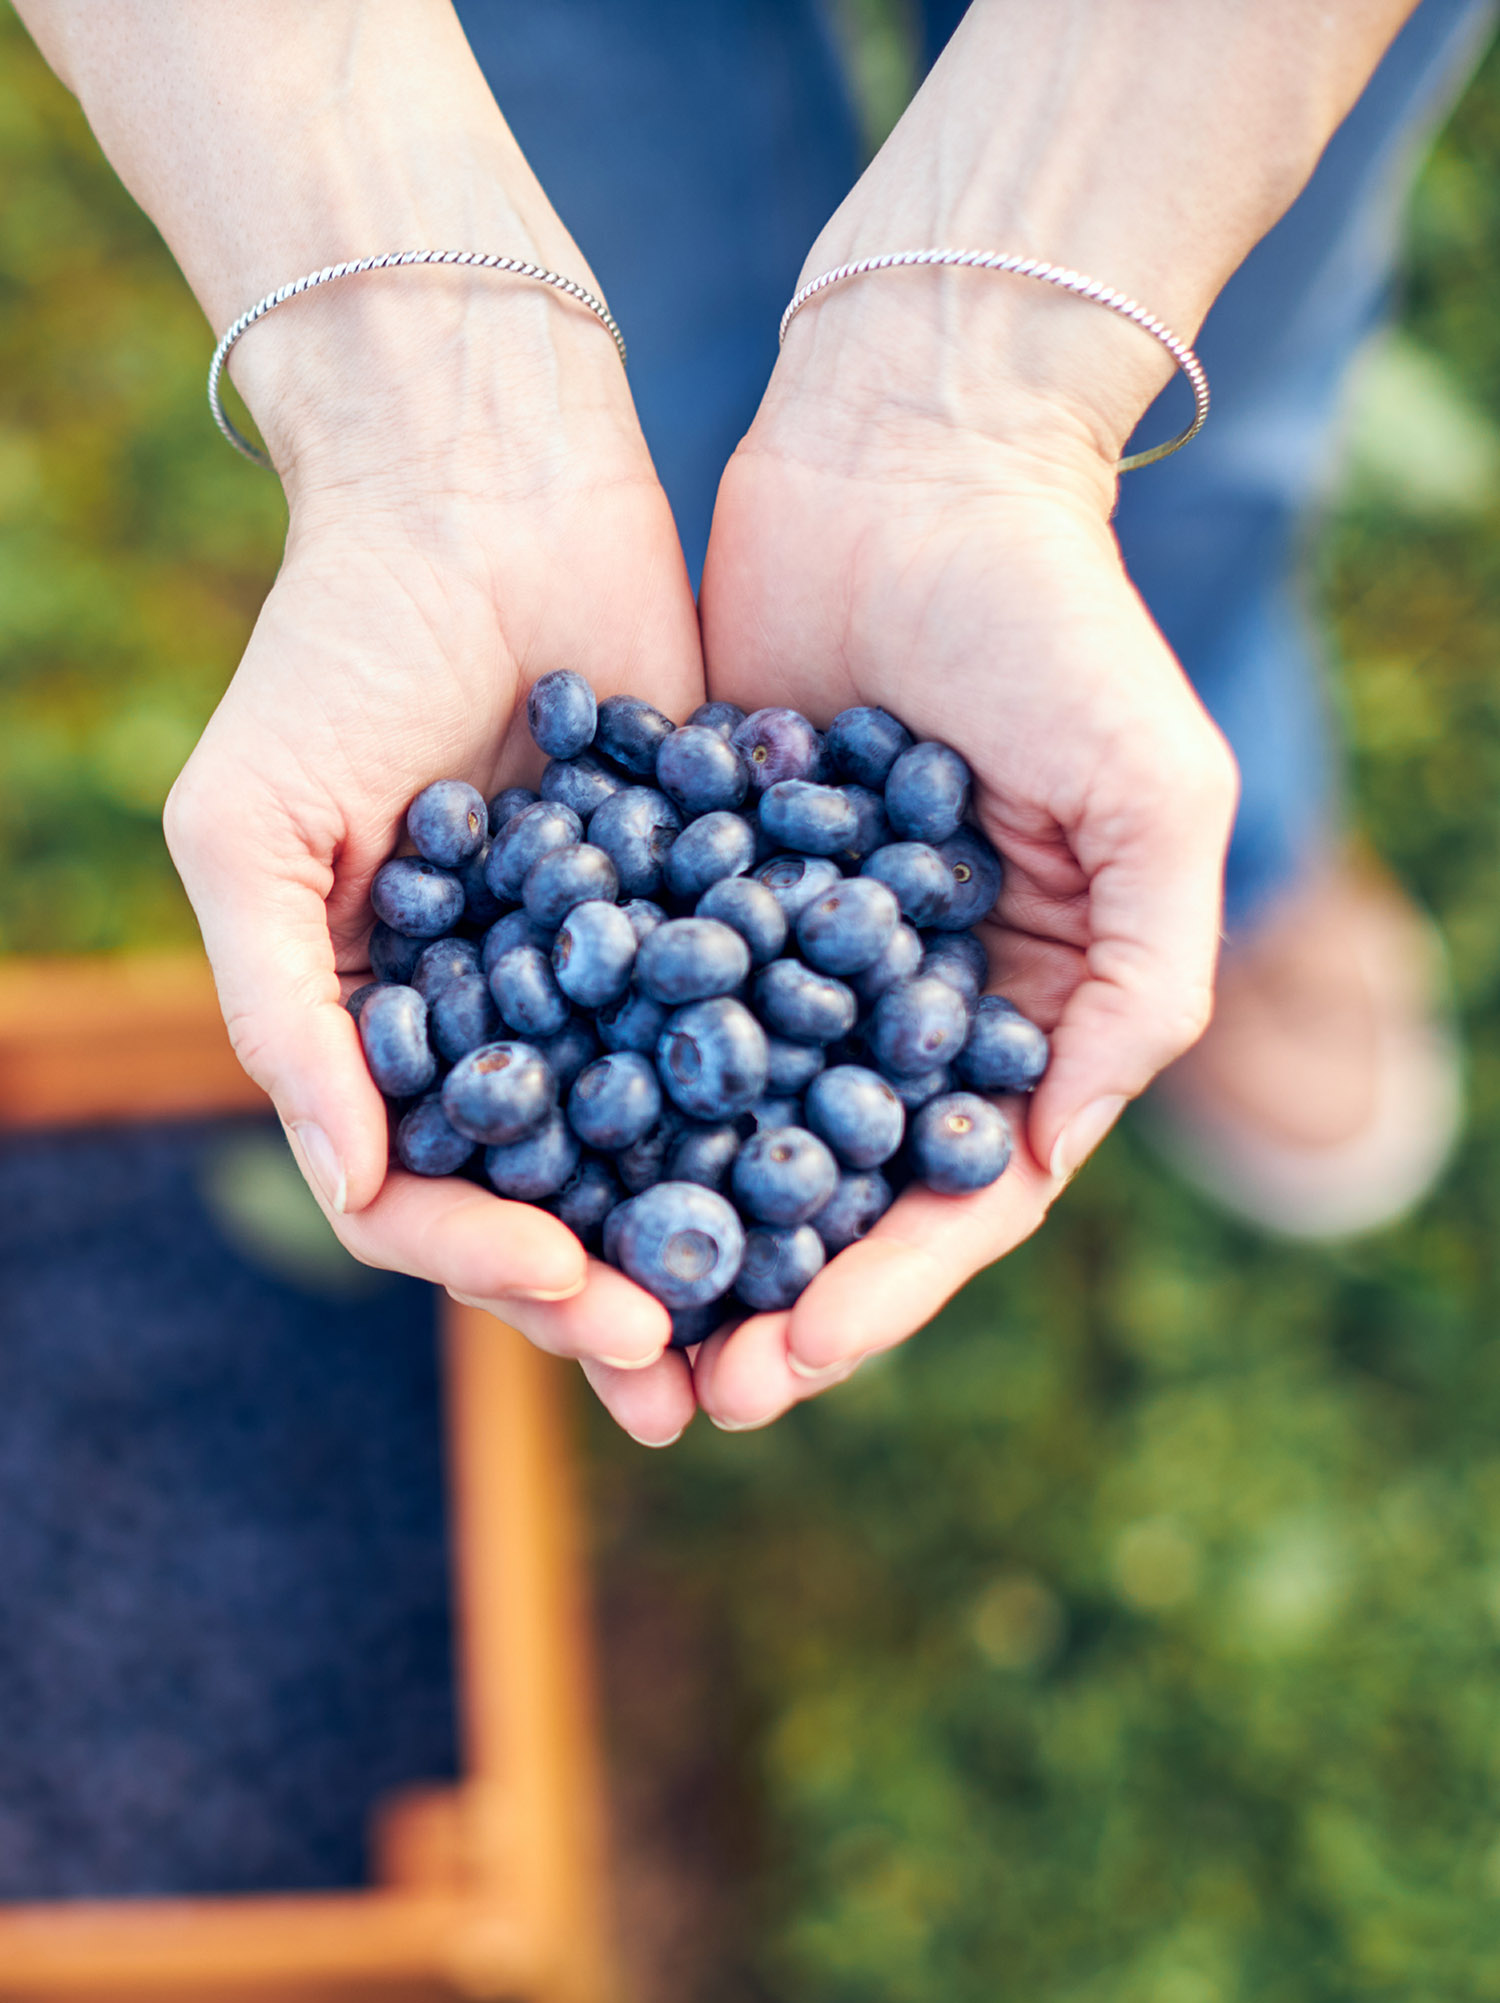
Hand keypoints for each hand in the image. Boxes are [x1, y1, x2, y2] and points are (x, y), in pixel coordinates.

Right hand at [165, 382, 707, 1449]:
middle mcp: (500, 1022)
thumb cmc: (338, 644)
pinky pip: (752, 1035)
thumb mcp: (255, 822)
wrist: (484, 480)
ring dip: (706, 1244)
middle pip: (550, 1198)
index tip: (576, 1291)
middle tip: (683, 1367)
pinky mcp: (710, 912)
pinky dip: (791, 1111)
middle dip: (607, 1289)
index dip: (488, 1257)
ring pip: (661, 1146)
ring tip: (780, 1330)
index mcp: (382, 1029)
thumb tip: (351, 1187)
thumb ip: (285, 1008)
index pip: (421, 1193)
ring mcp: (609, 976)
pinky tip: (857, 1174)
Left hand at [634, 387, 1235, 1434]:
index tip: (800, 1356)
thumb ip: (1140, 985)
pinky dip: (592, 1093)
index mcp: (1015, 1008)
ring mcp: (786, 950)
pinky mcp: (686, 883)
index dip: (885, 1287)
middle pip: (826, 1186)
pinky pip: (636, 1010)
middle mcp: (899, 1002)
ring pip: (719, 1125)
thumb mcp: (1153, 798)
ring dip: (665, 1226)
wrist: (905, 451)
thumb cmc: (1053, 619)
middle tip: (683, 1390)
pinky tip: (529, 1166)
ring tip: (590, 1314)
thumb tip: (1051, 1162)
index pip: (954, 1192)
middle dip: (762, 1292)